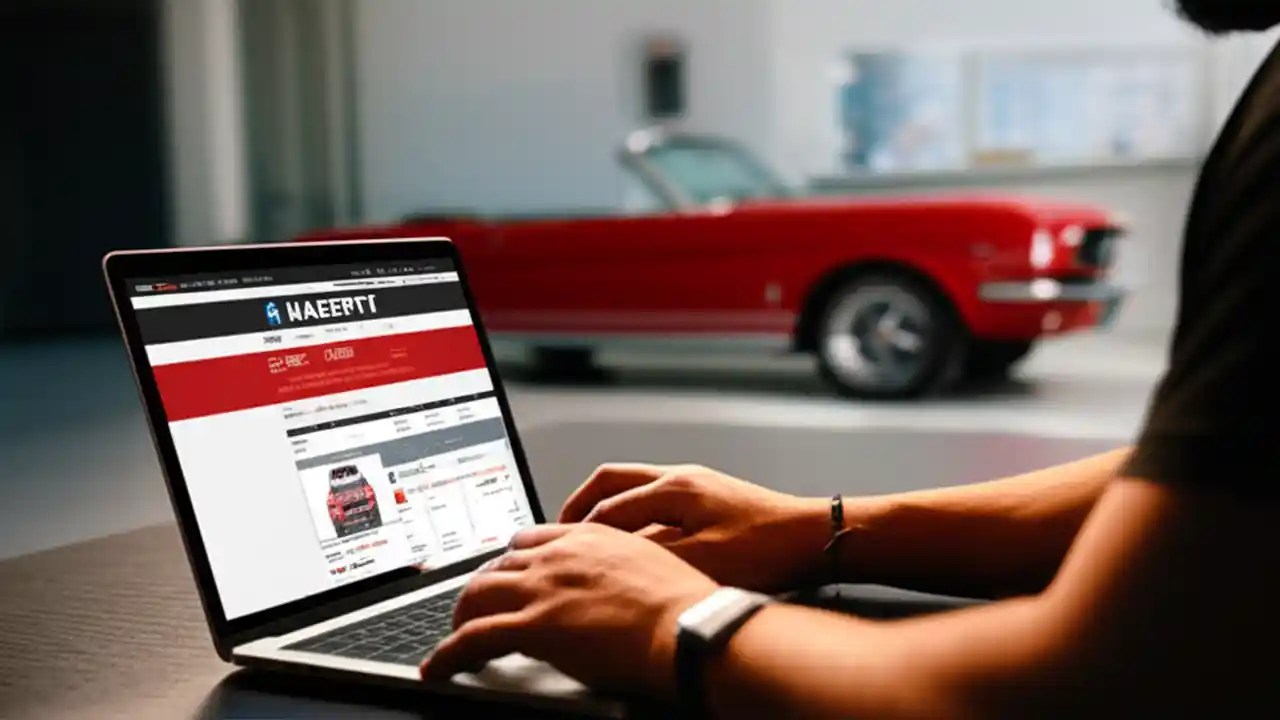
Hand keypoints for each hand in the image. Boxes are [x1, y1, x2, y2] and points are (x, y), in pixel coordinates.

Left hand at [419, 523, 717, 696]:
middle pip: (498, 564)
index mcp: (588, 537)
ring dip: (462, 616)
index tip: (509, 573)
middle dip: (483, 587)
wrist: (685, 627)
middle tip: (477, 607)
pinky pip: (473, 638)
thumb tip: (613, 586)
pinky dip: (448, 654)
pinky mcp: (532, 626)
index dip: (513, 560)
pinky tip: (440, 667)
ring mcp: (542, 590)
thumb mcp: (649, 565)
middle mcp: (558, 556)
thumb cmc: (681, 605)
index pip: (531, 541)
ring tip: (456, 637)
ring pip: (478, 594)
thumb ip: (619, 568)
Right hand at [560, 464, 831, 591]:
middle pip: (611, 481)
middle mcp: (680, 477)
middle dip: (580, 506)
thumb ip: (650, 557)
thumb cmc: (767, 549)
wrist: (814, 538)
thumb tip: (609, 558)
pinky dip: (631, 515)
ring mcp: (695, 484)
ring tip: (588, 537)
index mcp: (673, 488)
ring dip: (605, 509)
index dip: (578, 532)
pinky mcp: (708, 498)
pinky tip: (633, 541)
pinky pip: (653, 498)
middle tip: (558, 532)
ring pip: (632, 486)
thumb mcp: (701, 562)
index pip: (607, 508)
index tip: (556, 549)